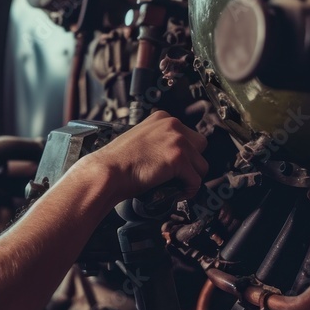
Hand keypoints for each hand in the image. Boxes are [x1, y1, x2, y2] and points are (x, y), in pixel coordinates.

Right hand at [82, 110, 207, 203]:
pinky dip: (188, 190)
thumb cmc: (118, 161)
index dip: (184, 153)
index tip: (173, 166)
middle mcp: (172, 124)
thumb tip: (173, 154)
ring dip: (190, 178)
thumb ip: (158, 139)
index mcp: (162, 117)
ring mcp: (177, 140)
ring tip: (174, 185)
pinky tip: (175, 192)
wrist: (107, 171)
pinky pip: (196, 180)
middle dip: (191, 163)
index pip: (188, 135)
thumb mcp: (140, 138)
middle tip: (176, 176)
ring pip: (201, 165)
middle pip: (200, 146)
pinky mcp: (178, 158)